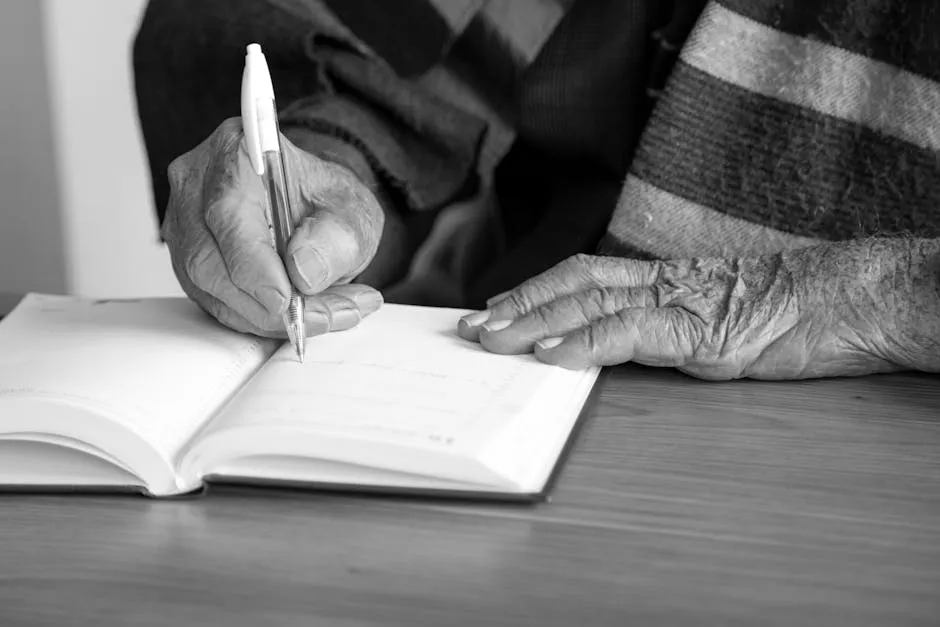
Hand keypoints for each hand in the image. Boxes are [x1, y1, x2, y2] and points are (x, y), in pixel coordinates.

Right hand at [162, 118, 384, 336]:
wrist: (313, 206)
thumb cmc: (325, 199)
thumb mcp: (353, 210)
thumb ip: (337, 236)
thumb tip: (305, 271)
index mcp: (236, 151)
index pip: (228, 213)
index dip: (254, 265)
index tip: (287, 299)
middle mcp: (197, 186)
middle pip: (210, 261)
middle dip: (270, 304)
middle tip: (324, 316)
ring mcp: (185, 226)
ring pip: (211, 290)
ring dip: (269, 317)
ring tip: (325, 314)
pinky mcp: (187, 261)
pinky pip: (214, 303)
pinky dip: (259, 318)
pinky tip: (297, 315)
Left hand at [458, 241, 916, 379]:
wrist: (836, 302)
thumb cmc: (779, 314)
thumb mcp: (709, 319)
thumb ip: (664, 326)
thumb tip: (618, 345)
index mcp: (659, 279)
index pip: (582, 277)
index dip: (535, 291)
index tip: (497, 309)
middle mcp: (658, 282)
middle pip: (572, 284)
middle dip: (519, 305)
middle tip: (473, 326)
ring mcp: (676, 301)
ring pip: (589, 303)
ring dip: (536, 321)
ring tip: (494, 339)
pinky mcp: (696, 327)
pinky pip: (628, 332)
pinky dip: (585, 342)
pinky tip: (552, 355)